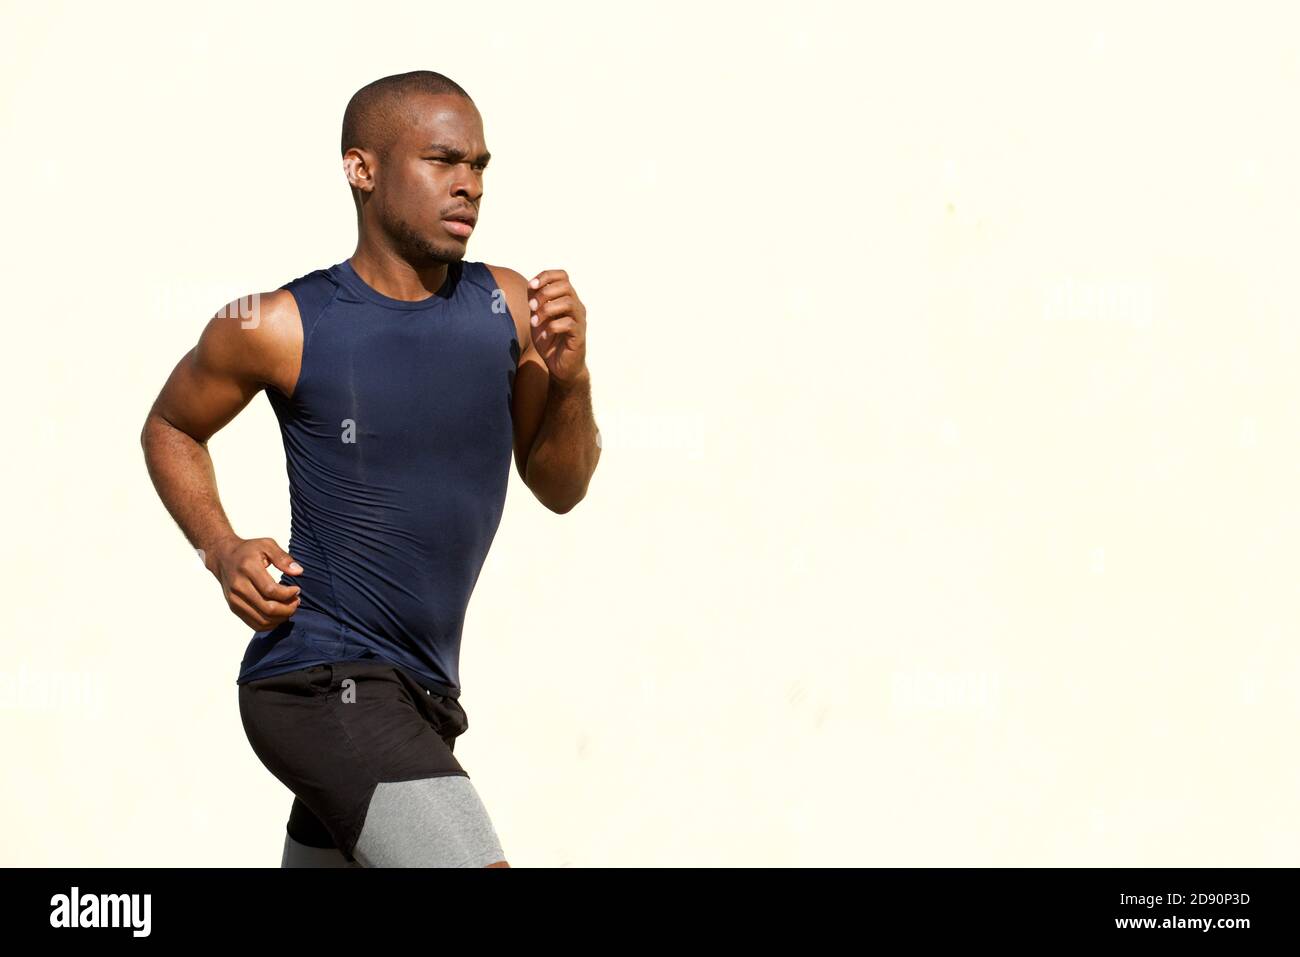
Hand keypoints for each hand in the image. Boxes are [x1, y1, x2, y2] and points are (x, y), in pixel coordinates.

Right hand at [209, 537, 302, 630]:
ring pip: (262, 620)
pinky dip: (271, 624)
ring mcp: (234, 599)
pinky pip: (255, 624)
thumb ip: (283, 558)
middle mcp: (238, 586)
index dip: (288, 594)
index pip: (271, 590)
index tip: (297, 589)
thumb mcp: (267, 545)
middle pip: (268, 608)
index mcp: (247, 568)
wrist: (223, 557)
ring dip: (281, 618)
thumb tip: (298, 572)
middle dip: (288, 608)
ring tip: (290, 607)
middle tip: (296, 601)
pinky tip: (280, 615)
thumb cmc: (248, 550)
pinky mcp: (234, 608)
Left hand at [528, 269, 588, 386]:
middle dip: (544, 293)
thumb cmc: (549, 341)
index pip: (562, 276)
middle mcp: (576, 307)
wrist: (560, 367)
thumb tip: (530, 286)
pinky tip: (544, 334)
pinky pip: (568, 324)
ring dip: (547, 309)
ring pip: (568, 302)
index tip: (530, 286)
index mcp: (567, 299)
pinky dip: (552, 326)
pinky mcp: (579, 336)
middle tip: (531, 306)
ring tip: (535, 321)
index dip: (546, 276)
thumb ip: (535, 302)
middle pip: (565, 286)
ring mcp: (579, 321)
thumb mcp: (538, 318)